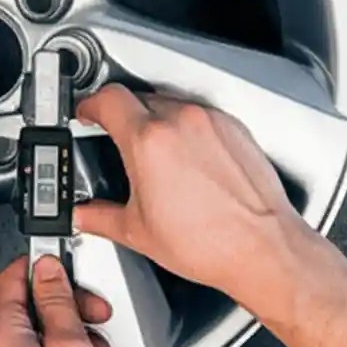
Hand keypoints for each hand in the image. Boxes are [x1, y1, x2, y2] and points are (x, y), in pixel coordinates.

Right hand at [74, 84, 309, 299]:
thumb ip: (99, 216)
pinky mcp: (233, 128)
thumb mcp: (137, 232)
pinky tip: (186, 161)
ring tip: (154, 156)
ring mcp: (210, 122)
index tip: (87, 114)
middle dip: (121, 116)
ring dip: (154, 121)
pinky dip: (186, 129)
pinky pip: (199, 116)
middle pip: (137, 98)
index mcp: (149, 141)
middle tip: (115, 140)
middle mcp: (181, 121)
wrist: (263, 248)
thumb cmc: (211, 243)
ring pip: (170, 104)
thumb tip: (83, 213)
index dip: (90, 104)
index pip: (108, 98)